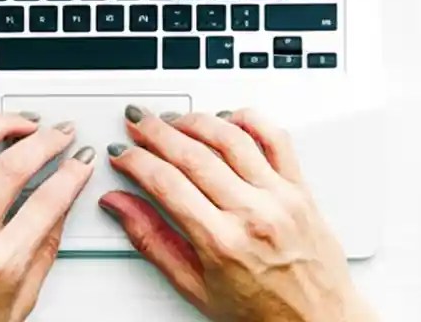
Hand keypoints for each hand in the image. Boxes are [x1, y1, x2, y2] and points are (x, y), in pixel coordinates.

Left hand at [0, 91, 96, 321]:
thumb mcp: (20, 305)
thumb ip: (42, 253)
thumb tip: (60, 210)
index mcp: (1, 262)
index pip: (49, 199)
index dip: (74, 172)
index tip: (82, 159)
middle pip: (12, 167)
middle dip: (45, 140)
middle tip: (60, 132)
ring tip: (16, 120)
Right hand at [100, 107, 372, 321]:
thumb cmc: (260, 312)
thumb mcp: (195, 287)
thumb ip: (152, 241)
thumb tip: (119, 205)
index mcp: (222, 243)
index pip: (167, 184)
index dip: (136, 161)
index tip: (122, 154)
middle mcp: (253, 215)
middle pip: (193, 155)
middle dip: (156, 132)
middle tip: (137, 123)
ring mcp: (280, 197)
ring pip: (230, 138)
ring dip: (195, 120)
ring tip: (172, 119)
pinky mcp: (301, 189)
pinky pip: (276, 139)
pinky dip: (249, 119)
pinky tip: (226, 119)